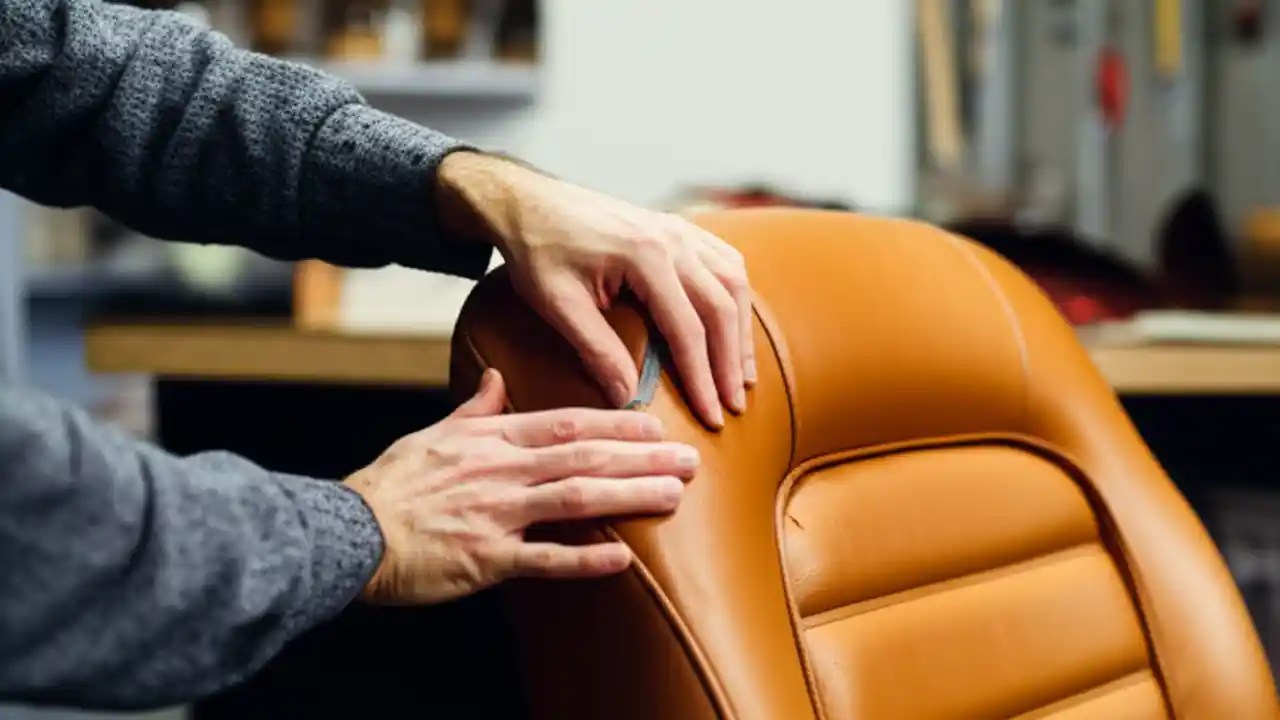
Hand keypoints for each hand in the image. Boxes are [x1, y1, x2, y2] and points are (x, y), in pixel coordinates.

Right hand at [343, 368, 697, 604]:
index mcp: (492, 439)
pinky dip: (584, 559)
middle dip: (641, 456)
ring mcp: (495, 514)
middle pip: (584, 456)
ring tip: (673, 495)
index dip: (615, 421)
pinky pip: (543, 558)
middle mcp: (501, 471)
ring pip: (575, 498)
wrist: (349, 531)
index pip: (566, 422)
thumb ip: (476, 408)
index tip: (656, 421)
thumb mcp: (434, 433)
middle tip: (689, 458)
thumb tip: (498, 378)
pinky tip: (623, 559)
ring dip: (629, 495)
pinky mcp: (485, 559)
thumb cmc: (392, 484)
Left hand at [438, 151, 755, 428]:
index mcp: (645, 255)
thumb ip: (597, 350)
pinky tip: (734, 323)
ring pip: (733, 280)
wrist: (528, 202)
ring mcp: (679, 228)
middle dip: (731, 361)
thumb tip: (628, 398)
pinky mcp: (676, 227)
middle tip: (734, 406)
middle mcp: (673, 238)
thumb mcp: (557, 304)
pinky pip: (724, 259)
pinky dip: (735, 295)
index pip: (687, 328)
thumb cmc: (538, 249)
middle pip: (722, 306)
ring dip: (741, 330)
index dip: (702, 377)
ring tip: (742, 374)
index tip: (712, 416)